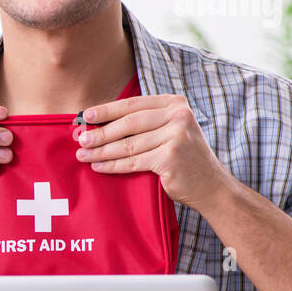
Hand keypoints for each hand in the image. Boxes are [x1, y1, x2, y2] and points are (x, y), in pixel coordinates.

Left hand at [74, 94, 230, 209]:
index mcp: (175, 104)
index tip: (86, 116)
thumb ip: (144, 123)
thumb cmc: (184, 158)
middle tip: (80, 138)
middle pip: (129, 124)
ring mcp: (176, 136)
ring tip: (83, 154)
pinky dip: (112, 165)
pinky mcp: (171, 158)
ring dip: (102, 151)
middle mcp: (178, 116)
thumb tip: (100, 123)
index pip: (133, 105)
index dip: (107, 110)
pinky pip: (133, 162)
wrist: (211, 186)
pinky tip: (98, 166)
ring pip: (128, 145)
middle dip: (101, 132)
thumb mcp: (170, 130)